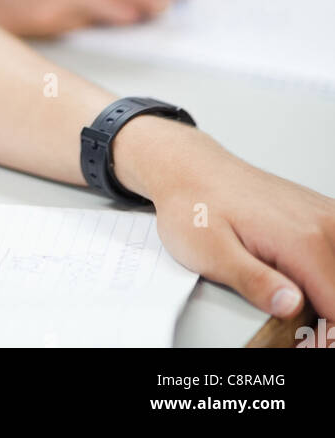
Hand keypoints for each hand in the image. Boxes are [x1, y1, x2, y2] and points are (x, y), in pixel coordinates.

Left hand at [113, 115, 334, 333]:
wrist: (189, 168)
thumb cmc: (194, 205)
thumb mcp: (212, 253)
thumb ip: (255, 283)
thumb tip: (291, 306)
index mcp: (302, 240)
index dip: (321, 336)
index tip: (302, 341)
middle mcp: (323, 223)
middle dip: (324, 316)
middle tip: (286, 317)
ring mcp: (325, 215)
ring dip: (324, 293)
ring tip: (285, 294)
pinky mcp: (321, 213)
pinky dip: (325, 271)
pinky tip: (298, 275)